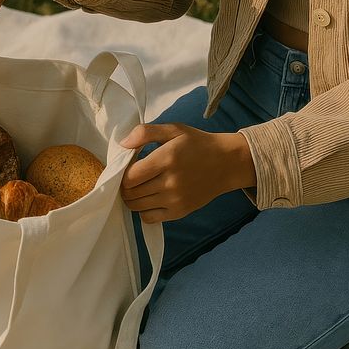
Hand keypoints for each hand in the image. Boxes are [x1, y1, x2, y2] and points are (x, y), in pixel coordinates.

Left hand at [120, 123, 255, 222]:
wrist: (227, 163)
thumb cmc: (197, 144)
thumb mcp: (173, 130)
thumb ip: (145, 132)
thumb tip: (123, 145)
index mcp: (167, 159)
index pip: (131, 176)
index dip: (122, 173)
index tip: (126, 167)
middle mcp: (171, 182)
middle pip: (131, 193)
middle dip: (124, 186)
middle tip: (129, 178)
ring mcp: (176, 200)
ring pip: (137, 206)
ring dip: (131, 198)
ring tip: (137, 188)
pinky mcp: (180, 212)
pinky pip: (149, 218)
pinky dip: (143, 211)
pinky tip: (148, 199)